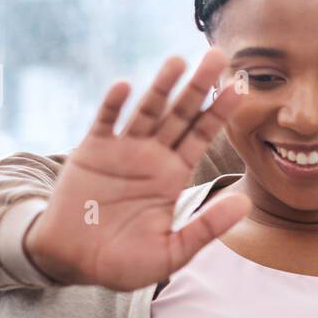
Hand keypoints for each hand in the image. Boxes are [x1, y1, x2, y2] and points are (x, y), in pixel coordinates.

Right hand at [24, 50, 249, 289]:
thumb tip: (245, 203)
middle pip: (180, 114)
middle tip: (217, 55)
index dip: (220, 111)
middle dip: (198, 86)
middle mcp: (151, 156)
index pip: (202, 136)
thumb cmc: (123, 262)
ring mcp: (121, 150)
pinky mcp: (91, 152)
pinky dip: (114, 106)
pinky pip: (104, 123)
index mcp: (172, 176)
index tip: (241, 87)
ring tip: (178, 61)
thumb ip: (206, 227)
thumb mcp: (171, 252)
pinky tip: (126, 87)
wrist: (72, 263)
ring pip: (146, 111)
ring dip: (161, 86)